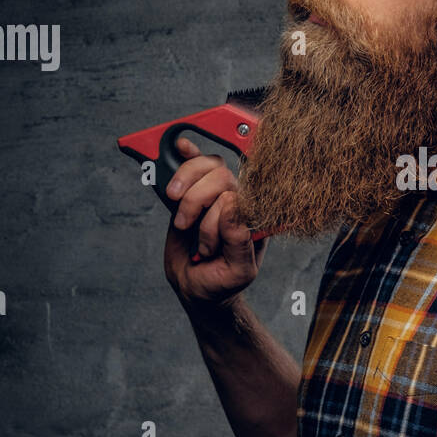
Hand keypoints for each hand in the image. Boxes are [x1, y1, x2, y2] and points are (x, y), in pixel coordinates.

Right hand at [163, 136, 266, 307]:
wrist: (196, 287)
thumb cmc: (222, 281)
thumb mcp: (238, 271)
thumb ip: (239, 243)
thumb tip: (230, 206)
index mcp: (256, 218)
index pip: (246, 194)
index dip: (225, 199)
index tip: (214, 209)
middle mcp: (239, 202)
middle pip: (222, 177)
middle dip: (199, 201)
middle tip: (186, 227)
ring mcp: (216, 196)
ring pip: (207, 168)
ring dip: (187, 192)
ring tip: (180, 220)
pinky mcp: (194, 194)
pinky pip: (194, 168)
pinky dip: (187, 157)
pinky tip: (181, 148)